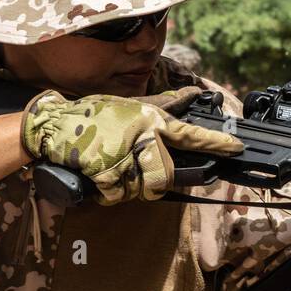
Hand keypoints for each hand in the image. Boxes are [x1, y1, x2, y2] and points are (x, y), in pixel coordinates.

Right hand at [20, 88, 240, 203]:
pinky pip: (116, 195)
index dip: (216, 144)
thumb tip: (192, 95)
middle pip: (166, 176)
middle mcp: (142, 136)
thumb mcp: (130, 104)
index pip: (190, 134)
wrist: (53, 122)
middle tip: (134, 175)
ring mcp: (123, 154)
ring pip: (142, 188)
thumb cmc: (94, 114)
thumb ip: (163, 105)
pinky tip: (98, 177)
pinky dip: (107, 193)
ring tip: (113, 171)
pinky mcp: (104, 170)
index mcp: (151, 120)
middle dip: (153, 183)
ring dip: (127, 188)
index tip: (236, 148)